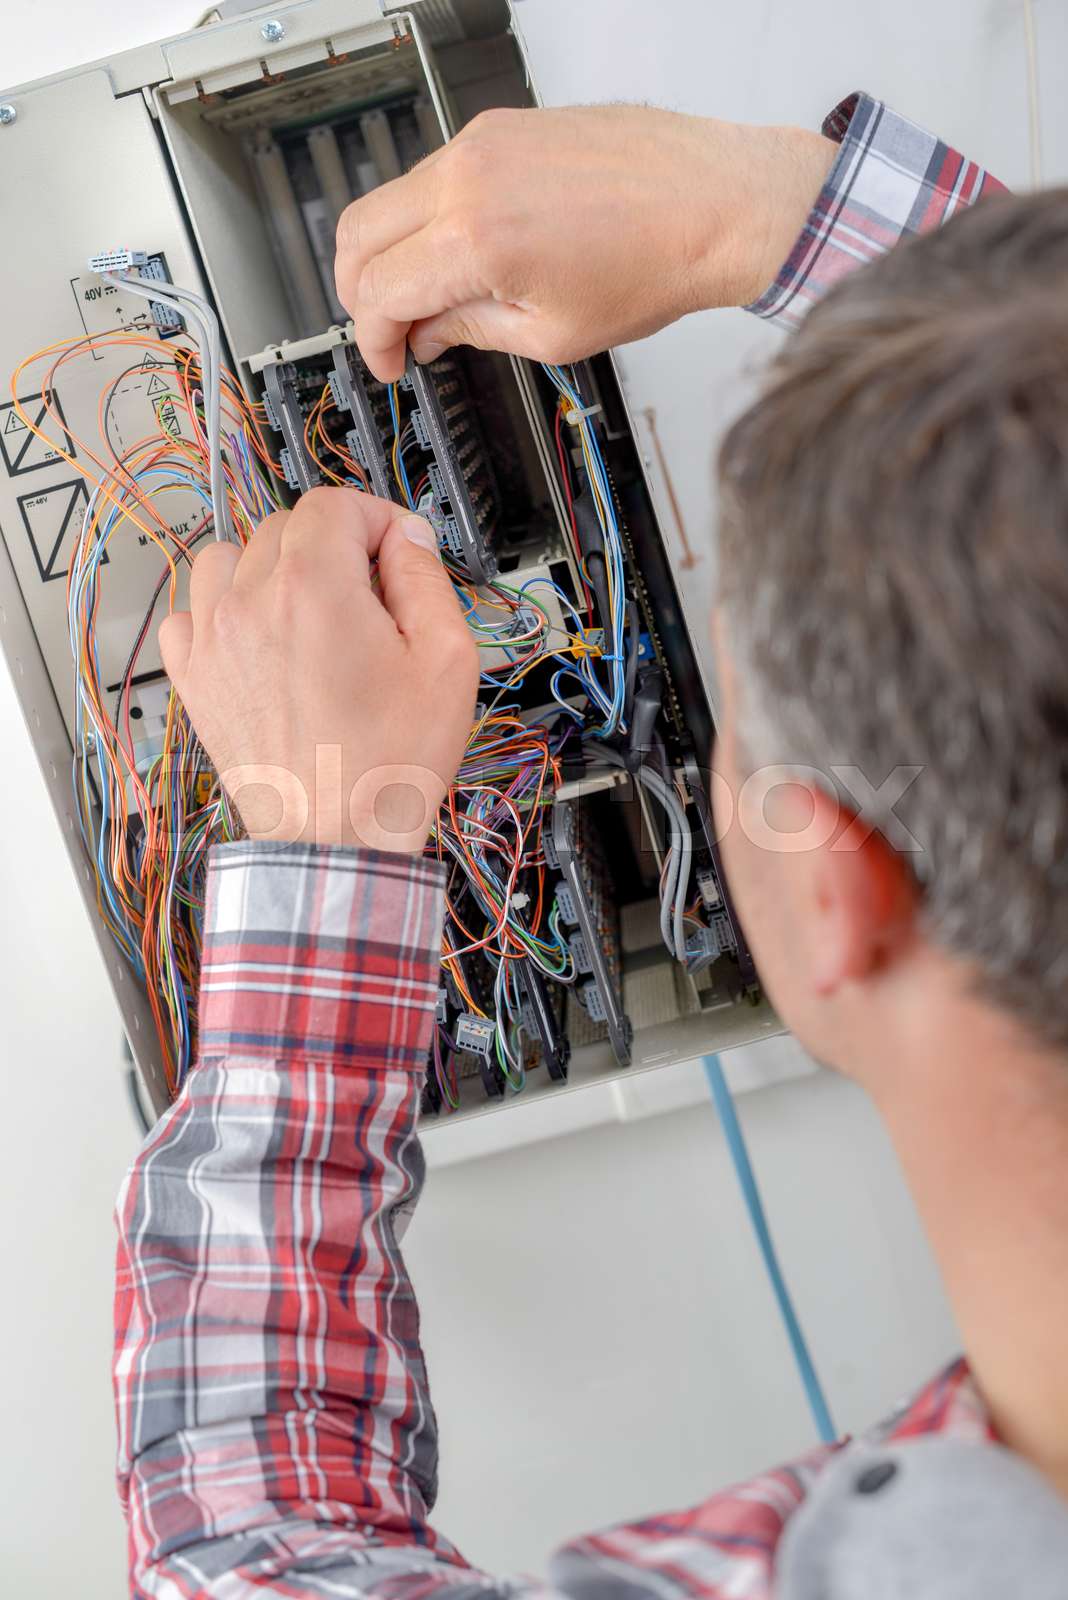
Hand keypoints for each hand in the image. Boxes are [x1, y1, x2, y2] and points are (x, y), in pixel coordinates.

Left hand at [158, 489, 478, 850]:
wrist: (336, 839)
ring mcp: (213, 641)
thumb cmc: (390, 764)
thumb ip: (426, 578)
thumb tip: (407, 537)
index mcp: (314, 587)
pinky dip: (221, 613)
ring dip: (270, 568)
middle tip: (367, 596)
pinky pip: (190, 613)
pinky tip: (259, 640)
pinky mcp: (195, 679)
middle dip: (331, 547)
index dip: (375, 519)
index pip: (334, 504)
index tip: (395, 551)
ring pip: (229, 557)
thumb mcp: (447, 660)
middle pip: (284, 526)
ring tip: (307, 611)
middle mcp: (251, 602)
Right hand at [336, 104, 836, 380]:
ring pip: (390, 198)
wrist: (717, 203)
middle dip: (359, 293)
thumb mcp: (552, 333)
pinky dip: (427, 219)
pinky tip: (461, 254)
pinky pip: (433, 173)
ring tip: (431, 297)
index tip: (389, 361)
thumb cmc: (656, 263)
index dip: (372, 341)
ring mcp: (482, 142)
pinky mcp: (501, 126)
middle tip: (388, 331)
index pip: (377, 292)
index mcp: (475, 240)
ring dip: (391, 251)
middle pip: (358, 233)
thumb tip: (426, 336)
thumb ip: (471, 332)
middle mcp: (468, 178)